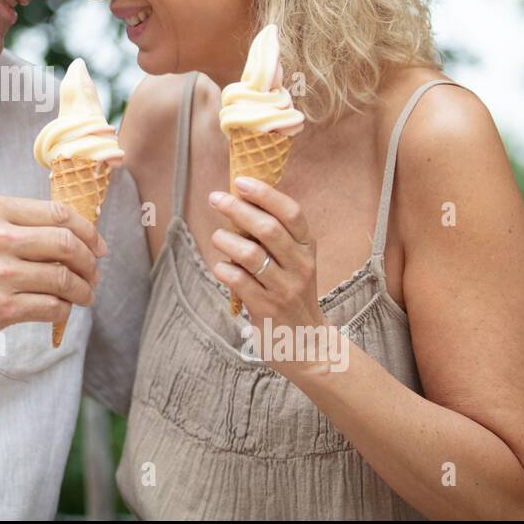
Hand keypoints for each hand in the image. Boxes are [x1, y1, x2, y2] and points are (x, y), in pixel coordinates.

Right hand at [0, 195, 106, 355]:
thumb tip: (34, 228)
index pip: (56, 213)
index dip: (86, 229)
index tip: (96, 243)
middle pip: (67, 243)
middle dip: (90, 260)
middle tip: (94, 272)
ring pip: (64, 278)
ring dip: (83, 289)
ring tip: (84, 295)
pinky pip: (49, 307)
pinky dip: (63, 311)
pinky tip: (62, 312)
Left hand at [208, 177, 327, 367]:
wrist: (306, 343)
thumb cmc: (292, 292)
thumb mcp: (294, 260)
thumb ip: (274, 234)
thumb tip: (239, 199)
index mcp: (307, 247)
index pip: (292, 213)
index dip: (265, 194)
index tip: (240, 181)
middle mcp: (300, 265)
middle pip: (268, 228)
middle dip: (237, 209)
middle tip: (215, 198)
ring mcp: (284, 288)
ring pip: (249, 254)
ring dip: (225, 240)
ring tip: (218, 237)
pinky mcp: (266, 308)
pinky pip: (237, 280)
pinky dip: (223, 269)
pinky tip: (222, 268)